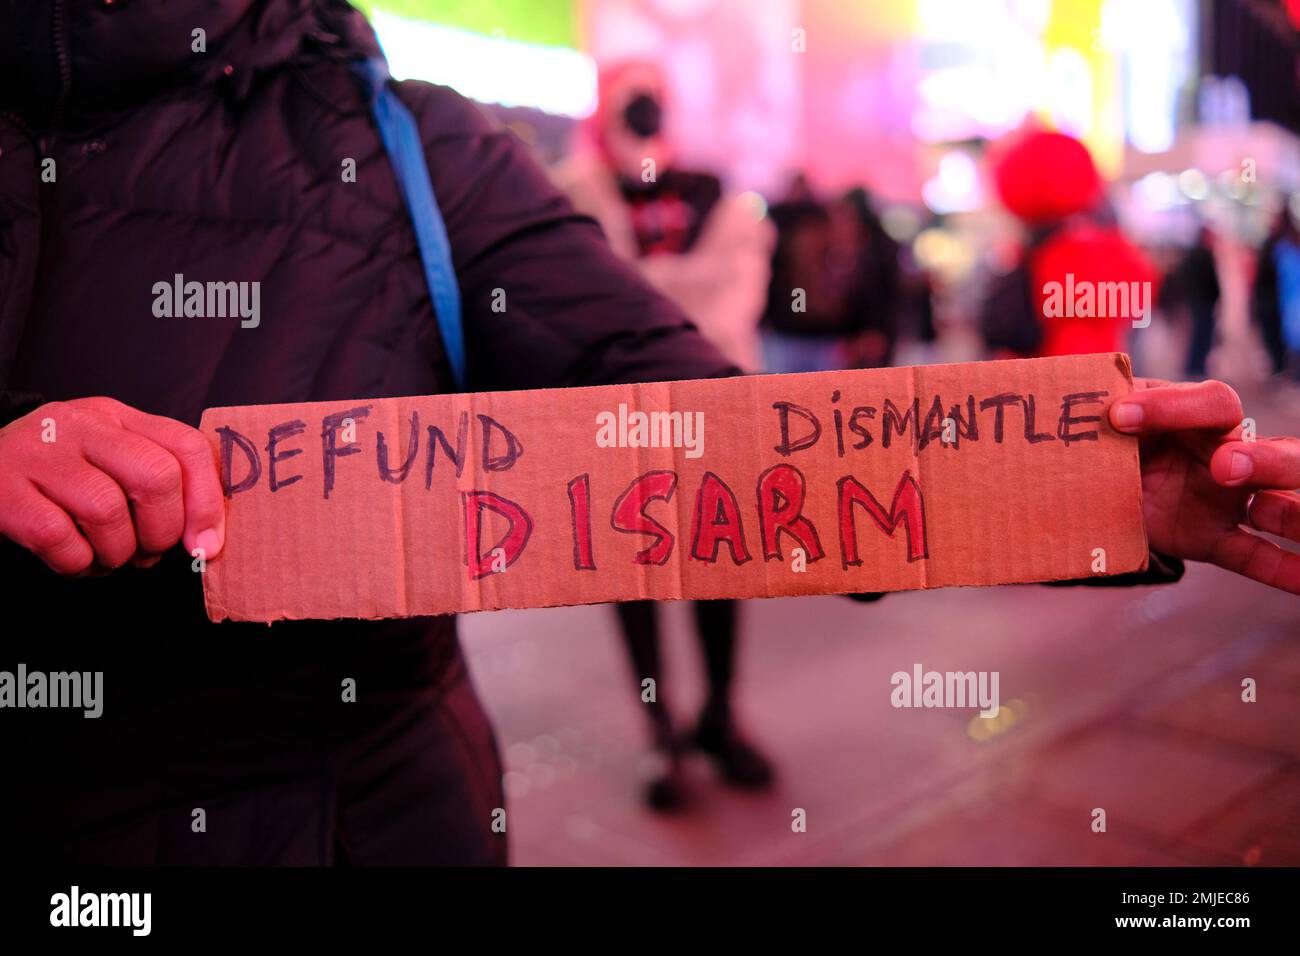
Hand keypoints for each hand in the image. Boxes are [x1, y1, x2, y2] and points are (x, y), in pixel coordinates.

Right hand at [0, 397, 223, 574]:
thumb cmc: (57, 477)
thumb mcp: (109, 461)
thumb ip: (159, 483)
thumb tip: (207, 539)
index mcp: (116, 417)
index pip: (187, 446)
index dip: (208, 502)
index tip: (206, 544)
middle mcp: (79, 426)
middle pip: (156, 476)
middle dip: (162, 531)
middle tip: (147, 552)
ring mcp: (38, 454)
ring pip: (107, 510)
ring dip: (117, 552)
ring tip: (107, 557)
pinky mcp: (3, 491)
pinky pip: (59, 538)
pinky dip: (77, 563)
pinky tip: (75, 560)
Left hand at [1109, 379, 1299, 594]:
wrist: (1096, 478)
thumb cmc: (1108, 436)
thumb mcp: (1101, 422)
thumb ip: (1094, 415)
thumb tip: (1062, 408)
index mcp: (1198, 414)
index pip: (1210, 402)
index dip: (1171, 407)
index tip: (1118, 416)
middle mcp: (1226, 451)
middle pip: (1269, 449)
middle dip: (1259, 459)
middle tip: (1225, 467)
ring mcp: (1227, 498)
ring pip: (1278, 502)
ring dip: (1291, 510)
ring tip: (1285, 517)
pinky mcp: (1214, 538)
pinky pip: (1255, 555)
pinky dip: (1284, 569)